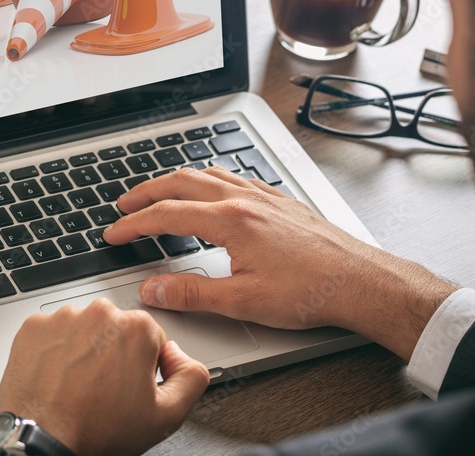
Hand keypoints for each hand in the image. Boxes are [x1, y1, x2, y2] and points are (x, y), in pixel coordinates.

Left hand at [0, 299, 209, 455]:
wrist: (43, 440)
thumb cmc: (96, 430)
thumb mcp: (166, 415)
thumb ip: (191, 377)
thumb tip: (182, 357)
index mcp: (136, 328)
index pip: (150, 338)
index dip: (143, 366)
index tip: (129, 385)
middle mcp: (99, 314)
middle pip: (116, 329)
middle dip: (114, 353)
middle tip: (104, 389)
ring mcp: (63, 318)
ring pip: (83, 329)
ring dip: (83, 350)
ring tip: (77, 385)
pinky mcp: (34, 326)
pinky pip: (52, 333)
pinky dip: (54, 350)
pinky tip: (57, 377)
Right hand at [104, 168, 455, 360]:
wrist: (360, 281)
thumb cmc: (311, 291)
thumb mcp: (242, 301)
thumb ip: (191, 293)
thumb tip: (152, 290)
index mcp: (229, 220)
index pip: (166, 215)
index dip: (133, 224)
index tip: (114, 234)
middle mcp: (244, 199)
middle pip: (180, 182)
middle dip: (145, 192)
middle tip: (124, 205)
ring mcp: (263, 195)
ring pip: (207, 173)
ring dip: (175, 180)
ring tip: (158, 192)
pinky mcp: (279, 200)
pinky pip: (233, 176)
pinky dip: (208, 178)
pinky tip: (211, 189)